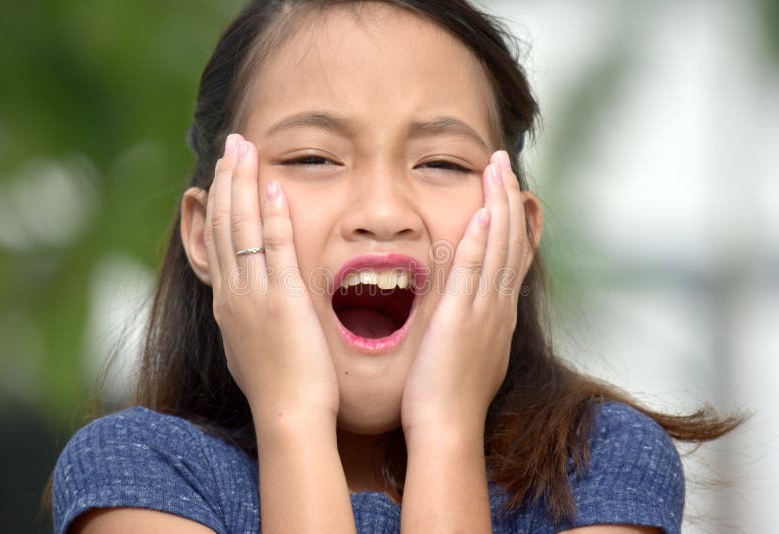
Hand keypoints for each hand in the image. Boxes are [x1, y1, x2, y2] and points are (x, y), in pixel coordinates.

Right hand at [201, 133, 339, 428]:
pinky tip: (273, 185)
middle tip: (230, 144)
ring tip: (243, 148)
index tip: (222, 176)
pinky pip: (274, 248)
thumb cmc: (280, 391)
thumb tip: (255, 310)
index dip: (218, 204)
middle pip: (221, 224)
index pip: (216, 242)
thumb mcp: (255, 349)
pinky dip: (271, 214)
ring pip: (239, 228)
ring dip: (242, 183)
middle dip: (225, 180)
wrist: (288, 418)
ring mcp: (254, 295)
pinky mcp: (282, 300)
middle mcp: (232, 294)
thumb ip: (253, 321)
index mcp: (227, 304)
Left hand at [400, 150, 533, 442]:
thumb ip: (471, 326)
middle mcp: (498, 307)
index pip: (512, 256)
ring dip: (498, 203)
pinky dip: (480, 239)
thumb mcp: (469, 354)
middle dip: (509, 197)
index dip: (512, 219)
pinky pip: (473, 271)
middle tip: (503, 162)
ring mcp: (484, 312)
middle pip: (512, 241)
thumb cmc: (449, 398)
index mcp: (498, 314)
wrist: (448, 430)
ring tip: (496, 167)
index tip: (506, 190)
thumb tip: (466, 313)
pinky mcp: (460, 319)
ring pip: (499, 247)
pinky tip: (482, 210)